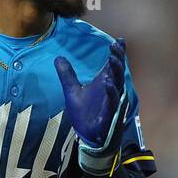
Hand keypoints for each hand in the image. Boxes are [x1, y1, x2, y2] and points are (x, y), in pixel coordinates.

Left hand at [54, 37, 129, 176]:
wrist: (88, 137)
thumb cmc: (85, 114)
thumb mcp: (72, 91)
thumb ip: (67, 75)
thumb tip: (58, 58)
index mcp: (105, 83)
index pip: (112, 65)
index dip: (117, 53)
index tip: (119, 40)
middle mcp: (111, 90)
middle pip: (117, 72)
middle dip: (118, 58)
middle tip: (115, 46)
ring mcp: (113, 102)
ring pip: (118, 84)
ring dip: (116, 72)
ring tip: (113, 59)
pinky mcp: (111, 114)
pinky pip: (113, 102)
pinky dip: (112, 93)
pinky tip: (108, 83)